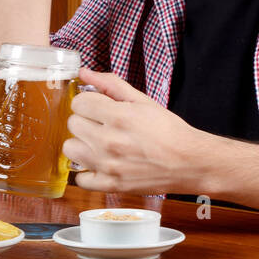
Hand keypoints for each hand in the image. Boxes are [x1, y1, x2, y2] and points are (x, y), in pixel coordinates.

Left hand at [64, 68, 207, 193]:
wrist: (189, 162)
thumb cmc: (169, 131)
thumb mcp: (143, 101)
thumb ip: (111, 85)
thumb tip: (85, 73)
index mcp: (118, 116)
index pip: (78, 103)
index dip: (89, 102)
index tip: (98, 107)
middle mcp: (109, 141)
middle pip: (73, 124)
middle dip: (86, 120)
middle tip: (102, 124)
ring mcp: (108, 165)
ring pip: (70, 149)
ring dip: (82, 144)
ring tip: (98, 144)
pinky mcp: (110, 185)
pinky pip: (79, 179)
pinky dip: (87, 172)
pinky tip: (100, 164)